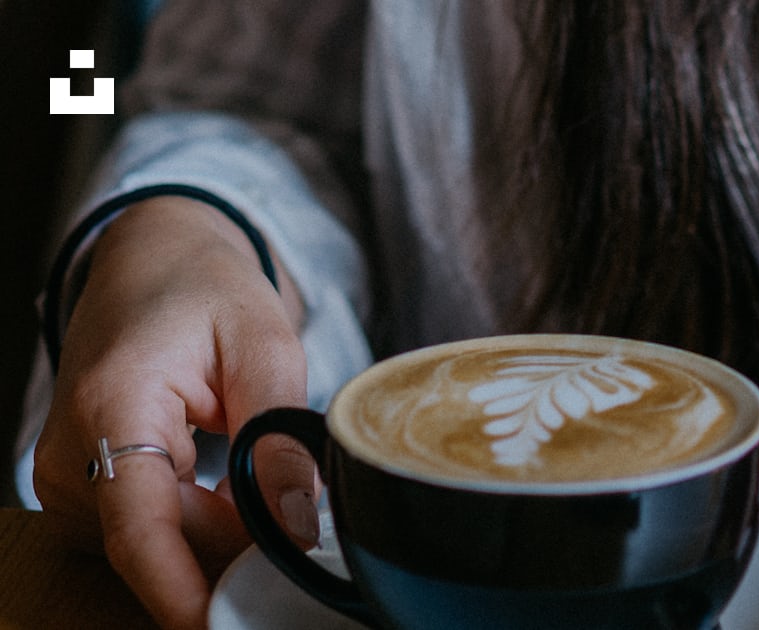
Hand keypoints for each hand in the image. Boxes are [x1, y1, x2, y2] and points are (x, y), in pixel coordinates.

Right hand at [33, 196, 312, 628]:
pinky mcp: (88, 488)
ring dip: (226, 540)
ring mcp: (73, 475)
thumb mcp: (264, 344)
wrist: (154, 263)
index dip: (183, 592)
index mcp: (113, 404)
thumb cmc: (206, 291)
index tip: (224, 627)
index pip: (140, 528)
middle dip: (239, 558)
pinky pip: (153, 532)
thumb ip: (277, 436)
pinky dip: (207, 529)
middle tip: (315, 553)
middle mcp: (73, 451)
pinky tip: (246, 508)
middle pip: (163, 544)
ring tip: (277, 502)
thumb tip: (299, 524)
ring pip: (161, 545)